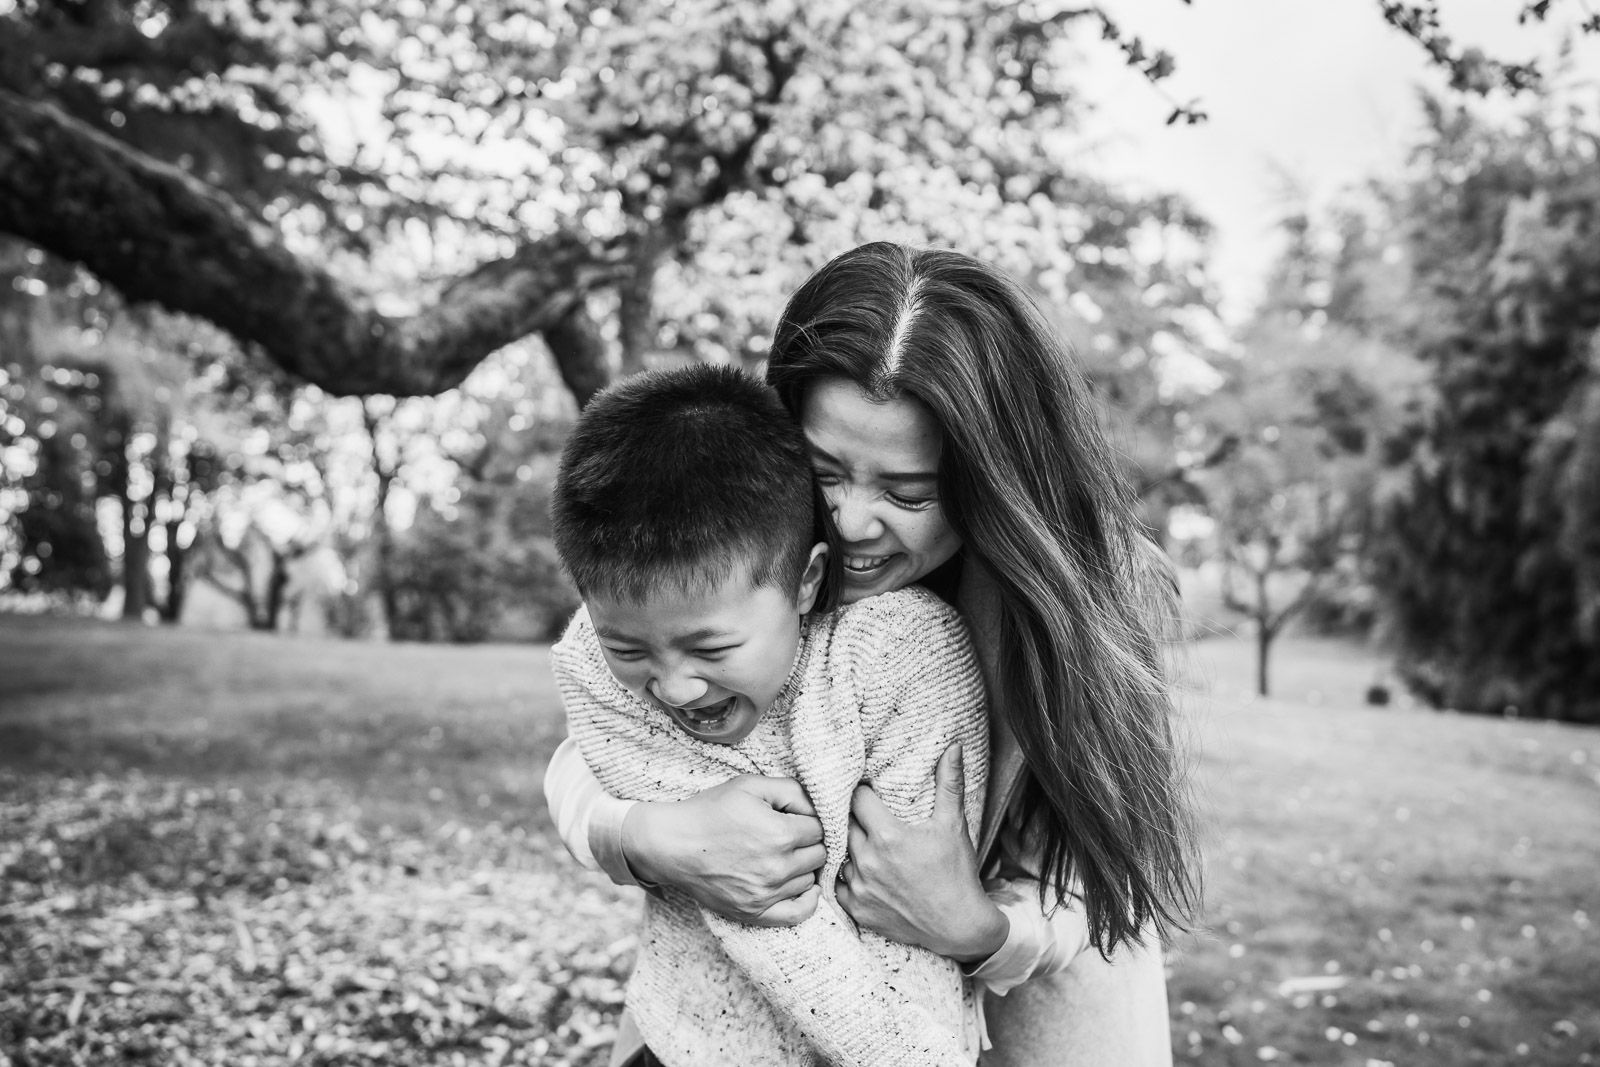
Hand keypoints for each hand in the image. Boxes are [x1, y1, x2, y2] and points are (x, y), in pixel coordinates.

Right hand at [623, 775, 826, 926]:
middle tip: (788, 834)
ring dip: (803, 867)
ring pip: (809, 880)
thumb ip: (792, 790)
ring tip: (781, 854)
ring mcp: (765, 893)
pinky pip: (798, 913)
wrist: (671, 844)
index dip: (808, 820)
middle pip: (819, 855)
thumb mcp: (750, 785)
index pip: (820, 829)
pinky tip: (801, 886)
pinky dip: (807, 900)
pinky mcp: (753, 912)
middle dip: (808, 842)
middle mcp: (776, 867)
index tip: (792, 817)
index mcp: (779, 834)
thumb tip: (818, 807)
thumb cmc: (710, 811)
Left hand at [835, 744, 1008, 961]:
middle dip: (854, 817)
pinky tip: (863, 870)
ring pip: (839, 853)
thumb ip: (948, 783)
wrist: (959, 926)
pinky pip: (838, 884)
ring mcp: (860, 887)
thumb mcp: (953, 825)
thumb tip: (953, 747)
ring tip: (865, 843)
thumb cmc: (957, 873)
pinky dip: (846, 875)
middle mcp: (868, 861)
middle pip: (844, 824)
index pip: (857, 799)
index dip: (863, 793)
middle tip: (867, 816)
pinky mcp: (857, 908)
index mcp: (888, 836)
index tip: (870, 793)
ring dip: (849, 846)